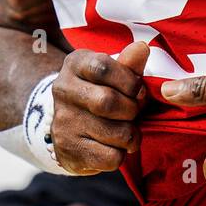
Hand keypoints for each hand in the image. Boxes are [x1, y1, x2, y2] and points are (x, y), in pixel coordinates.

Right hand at [51, 41, 148, 173]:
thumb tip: (142, 48)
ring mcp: (63, 122)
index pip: (103, 67)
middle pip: (107, 102)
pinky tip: (114, 146)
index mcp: (75, 64)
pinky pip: (110, 157)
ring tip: (127, 131)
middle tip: (135, 113)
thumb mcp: (112, 74)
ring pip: (114, 133)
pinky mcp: (69, 150)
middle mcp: (63, 90)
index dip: (130, 82)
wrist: (69, 126)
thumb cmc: (99, 93)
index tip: (138, 91)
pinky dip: (121, 154)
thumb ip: (128, 64)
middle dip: (132, 110)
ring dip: (131, 135)